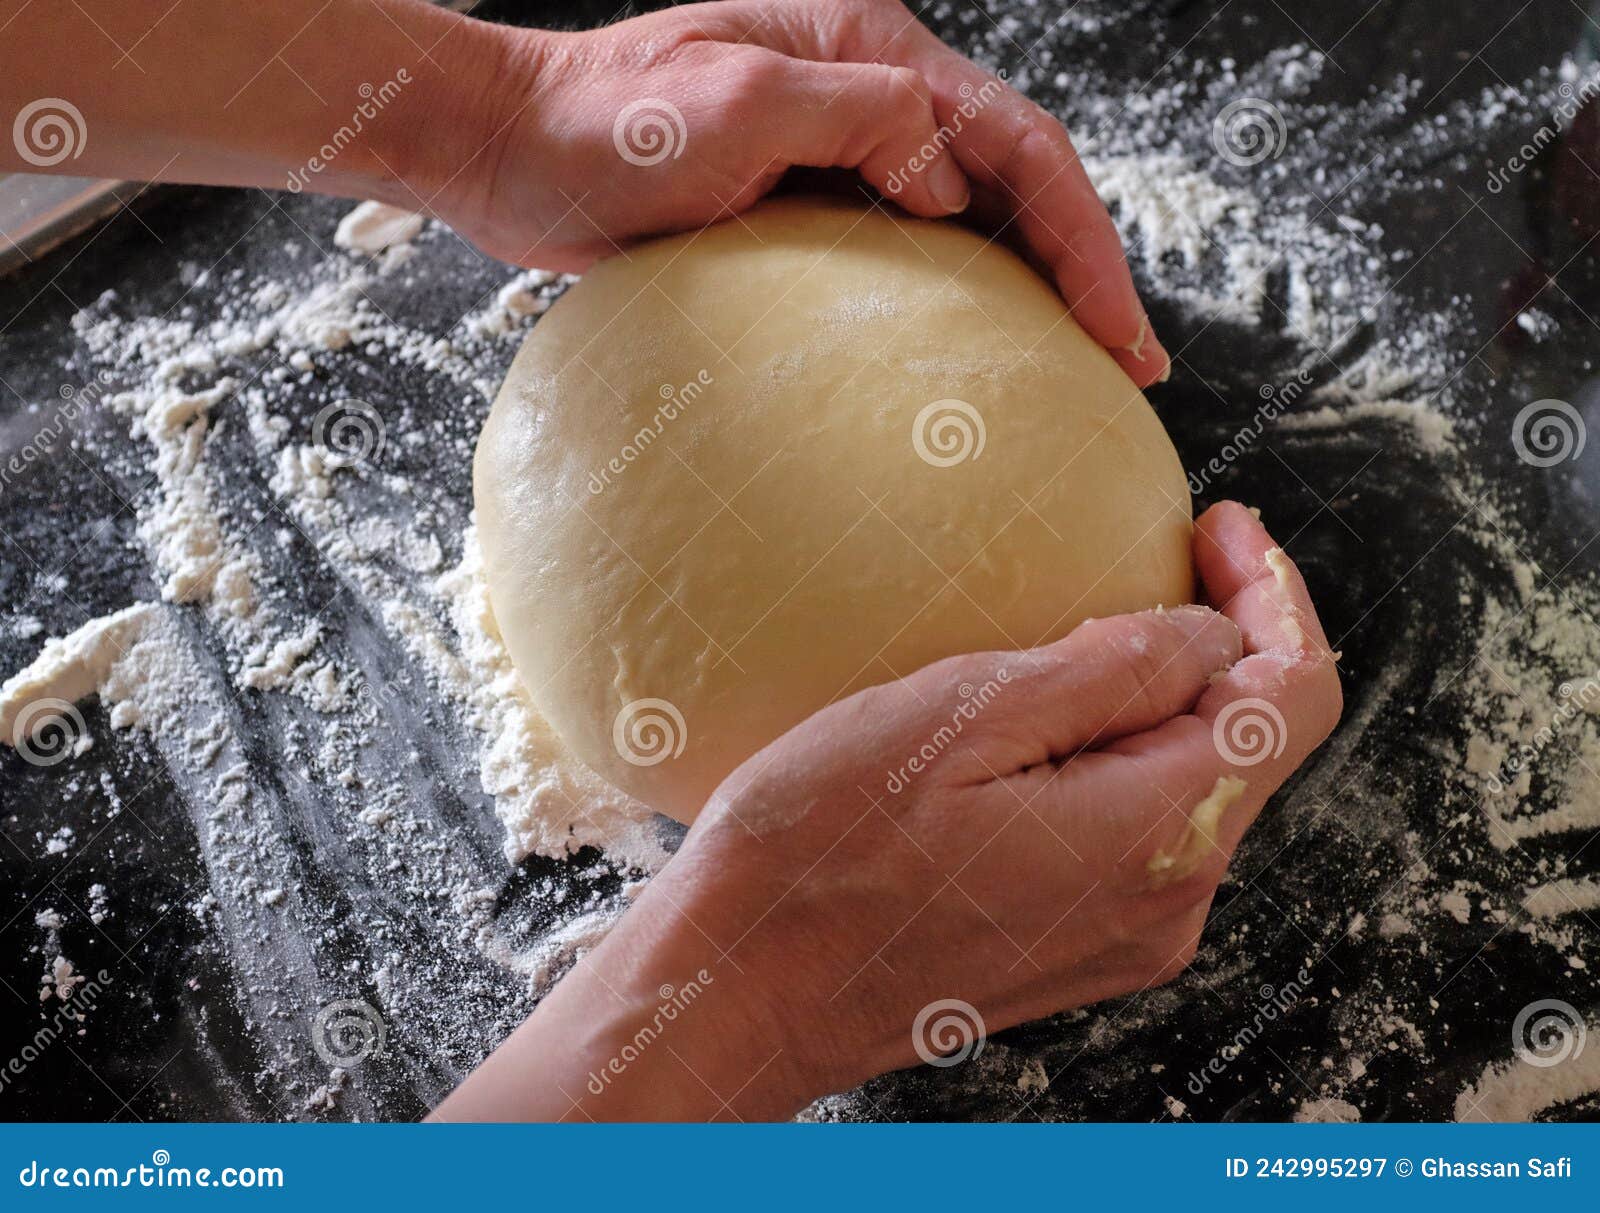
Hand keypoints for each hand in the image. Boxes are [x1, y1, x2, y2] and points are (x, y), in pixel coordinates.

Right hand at [433, 503, 1341, 1120]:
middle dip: (1224, 639)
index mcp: (1155, 834)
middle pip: (1252, 744)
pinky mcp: (1080, 952)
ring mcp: (1127, 939)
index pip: (1293, 696)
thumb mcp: (956, 719)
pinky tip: (1043, 726)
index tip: (1216, 525)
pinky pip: (1138, 833)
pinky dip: (1119, 759)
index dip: (1274, 594)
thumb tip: (1208, 632)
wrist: (742, 993)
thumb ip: (1108, 672)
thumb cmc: (818, 852)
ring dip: (1164, 701)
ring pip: (1194, 788)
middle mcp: (1168, 902)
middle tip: (1154, 555)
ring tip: (1082, 635)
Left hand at [436, 0, 1168, 384]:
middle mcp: (873, 92)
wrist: (516, 150)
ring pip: (974, 216)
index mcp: (872, 50)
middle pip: (1015, 180)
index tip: (1119, 329)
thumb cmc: (606, 122)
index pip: (1014, 144)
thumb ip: (853, 117)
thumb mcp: (731, 101)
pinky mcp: (810, 205)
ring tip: (1084, 366)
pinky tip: (983, 353)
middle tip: (1132, 363)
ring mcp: (844, 150)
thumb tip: (946, 183)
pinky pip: (911, 253)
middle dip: (1083, 268)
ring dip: (1036, 287)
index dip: (1081, 238)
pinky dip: (963, 299)